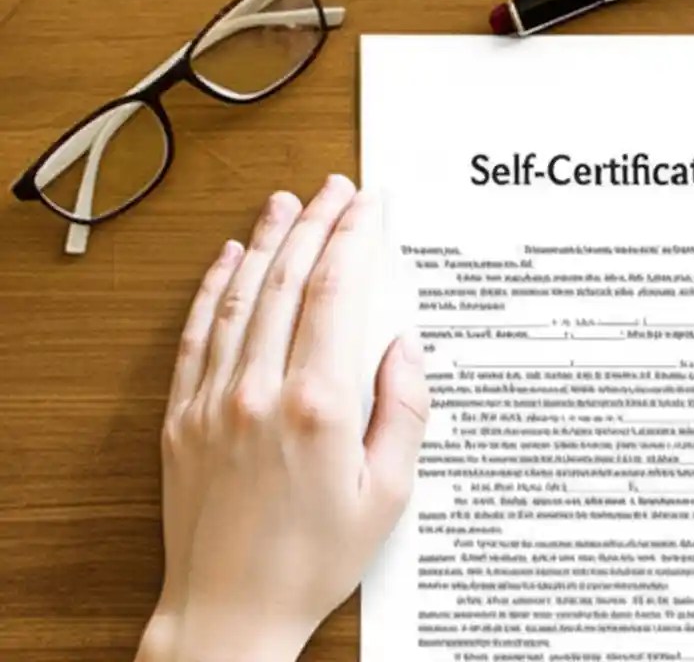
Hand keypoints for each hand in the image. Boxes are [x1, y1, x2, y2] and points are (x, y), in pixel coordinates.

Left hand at [136, 176, 428, 661]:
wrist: (231, 610)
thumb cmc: (313, 560)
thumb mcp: (389, 494)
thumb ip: (404, 412)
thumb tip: (404, 350)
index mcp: (318, 406)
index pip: (336, 294)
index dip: (353, 238)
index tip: (366, 206)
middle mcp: (260, 392)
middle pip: (289, 281)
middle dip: (315, 224)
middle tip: (334, 189)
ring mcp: (214, 400)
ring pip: (241, 296)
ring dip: (265, 242)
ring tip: (285, 204)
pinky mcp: (183, 417)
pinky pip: (197, 334)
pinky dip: (214, 288)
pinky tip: (230, 260)